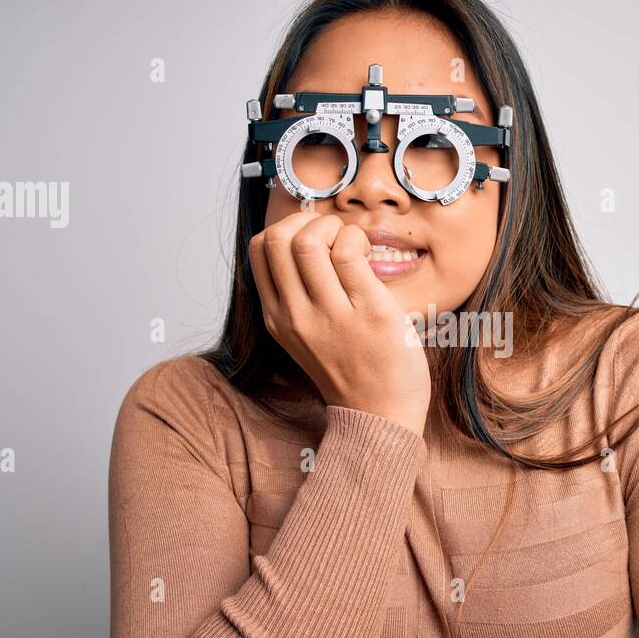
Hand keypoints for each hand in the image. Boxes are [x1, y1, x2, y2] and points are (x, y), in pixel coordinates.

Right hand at [249, 210, 430, 437]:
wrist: (380, 416)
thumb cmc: (353, 371)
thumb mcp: (307, 335)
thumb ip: (300, 296)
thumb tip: (308, 240)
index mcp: (278, 318)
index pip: (259, 250)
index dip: (286, 229)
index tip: (314, 239)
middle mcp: (295, 316)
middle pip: (276, 238)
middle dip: (307, 221)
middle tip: (334, 236)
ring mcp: (329, 315)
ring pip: (308, 241)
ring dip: (333, 227)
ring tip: (353, 245)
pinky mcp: (368, 311)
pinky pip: (348, 252)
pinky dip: (357, 239)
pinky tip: (368, 255)